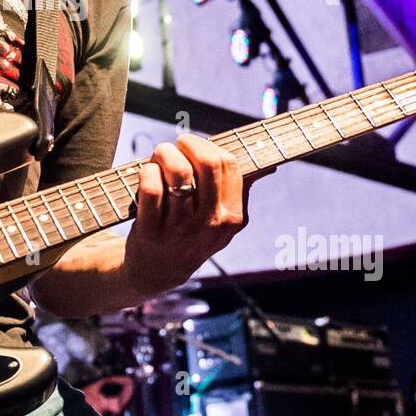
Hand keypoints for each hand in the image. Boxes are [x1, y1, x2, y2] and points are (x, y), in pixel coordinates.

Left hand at [123, 134, 258, 298]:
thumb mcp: (221, 219)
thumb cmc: (190, 233)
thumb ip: (239, 191)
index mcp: (232, 216)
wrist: (158, 270)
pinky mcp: (152, 231)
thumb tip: (268, 166)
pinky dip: (147, 172)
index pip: (229, 164)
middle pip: (207, 163)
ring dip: (164, 155)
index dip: (207, 146)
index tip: (192, 146)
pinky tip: (148, 174)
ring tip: (158, 158)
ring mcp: (181, 228)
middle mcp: (210, 223)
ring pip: (178, 172)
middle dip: (187, 144)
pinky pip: (152, 188)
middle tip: (175, 147)